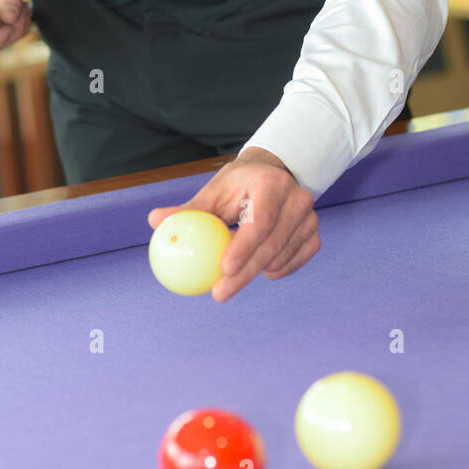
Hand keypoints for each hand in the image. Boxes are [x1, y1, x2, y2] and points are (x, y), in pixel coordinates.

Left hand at [147, 146, 319, 301]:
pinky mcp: (314, 234)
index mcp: (271, 184)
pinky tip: (257, 269)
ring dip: (256, 272)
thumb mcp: (214, 192)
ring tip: (232, 276)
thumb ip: (189, 210)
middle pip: (272, 244)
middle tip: (219, 293)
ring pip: (282, 257)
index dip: (244, 247)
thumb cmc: (237, 185)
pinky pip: (294, 262)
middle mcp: (297, 199)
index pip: (261, 220)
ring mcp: (310, 218)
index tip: (222, 270)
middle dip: (245, 274)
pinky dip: (274, 271)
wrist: (275, 174)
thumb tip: (155, 221)